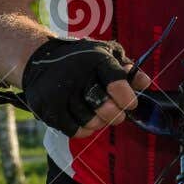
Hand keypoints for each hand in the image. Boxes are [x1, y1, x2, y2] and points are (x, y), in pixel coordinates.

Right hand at [20, 38, 151, 137]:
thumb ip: (127, 68)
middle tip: (118, 114)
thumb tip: (145, 83)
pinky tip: (85, 120)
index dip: (128, 99)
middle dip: (117, 115)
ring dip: (100, 123)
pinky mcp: (48, 108)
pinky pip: (74, 130)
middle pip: (106, 108)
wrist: (38, 60)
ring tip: (100, 115)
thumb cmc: (80, 59)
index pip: (118, 83)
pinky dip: (84, 130)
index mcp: (94, 58)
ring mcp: (60, 93)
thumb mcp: (104, 53)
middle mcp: (76, 75)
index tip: (131, 104)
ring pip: (91, 122)